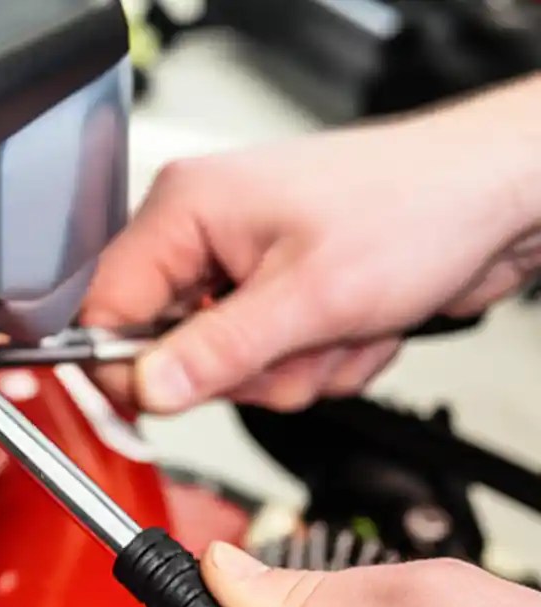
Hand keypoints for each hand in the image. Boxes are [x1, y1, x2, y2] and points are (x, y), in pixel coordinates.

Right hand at [83, 75, 540, 412]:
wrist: (499, 198)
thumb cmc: (418, 209)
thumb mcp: (310, 298)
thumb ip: (216, 353)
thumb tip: (145, 390)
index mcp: (186, 210)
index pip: (106, 306)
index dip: (124, 366)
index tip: (154, 408)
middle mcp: (205, 232)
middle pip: (169, 347)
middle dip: (244, 368)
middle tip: (296, 345)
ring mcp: (244, 262)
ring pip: (226, 365)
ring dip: (292, 368)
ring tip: (341, 326)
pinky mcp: (280, 289)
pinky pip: (270, 361)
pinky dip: (317, 360)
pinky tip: (355, 324)